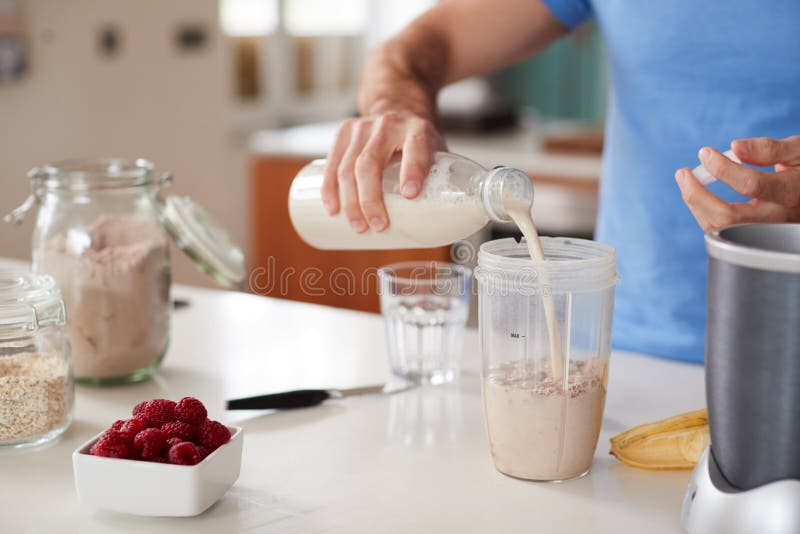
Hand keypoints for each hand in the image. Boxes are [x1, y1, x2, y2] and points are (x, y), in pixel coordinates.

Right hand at [321, 111, 446, 232]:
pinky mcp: (343, 131)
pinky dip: (330, 188)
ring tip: (358, 226)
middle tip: (378, 226)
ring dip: (350, 201)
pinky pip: (331, 163)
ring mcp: (362, 127)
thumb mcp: (435, 150)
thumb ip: (440, 178)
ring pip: (348, 167)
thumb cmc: (418, 141)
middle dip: (371, 199)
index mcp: (417, 129)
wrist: (397, 106)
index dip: (412, 170)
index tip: (410, 195)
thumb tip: (445, 222)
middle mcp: (388, 124)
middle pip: (370, 164)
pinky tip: (332, 208)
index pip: (415, 147)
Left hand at [675, 136, 799, 230]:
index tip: (705, 153)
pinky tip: (700, 194)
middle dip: (697, 195)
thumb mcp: (799, 150)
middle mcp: (778, 217)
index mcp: (792, 191)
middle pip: (728, 217)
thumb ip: (769, 149)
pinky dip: (704, 212)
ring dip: (696, 204)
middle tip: (682, 173)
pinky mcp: (754, 235)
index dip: (723, 168)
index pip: (751, 185)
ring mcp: (765, 230)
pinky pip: (722, 230)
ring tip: (686, 180)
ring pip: (720, 228)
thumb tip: (735, 146)